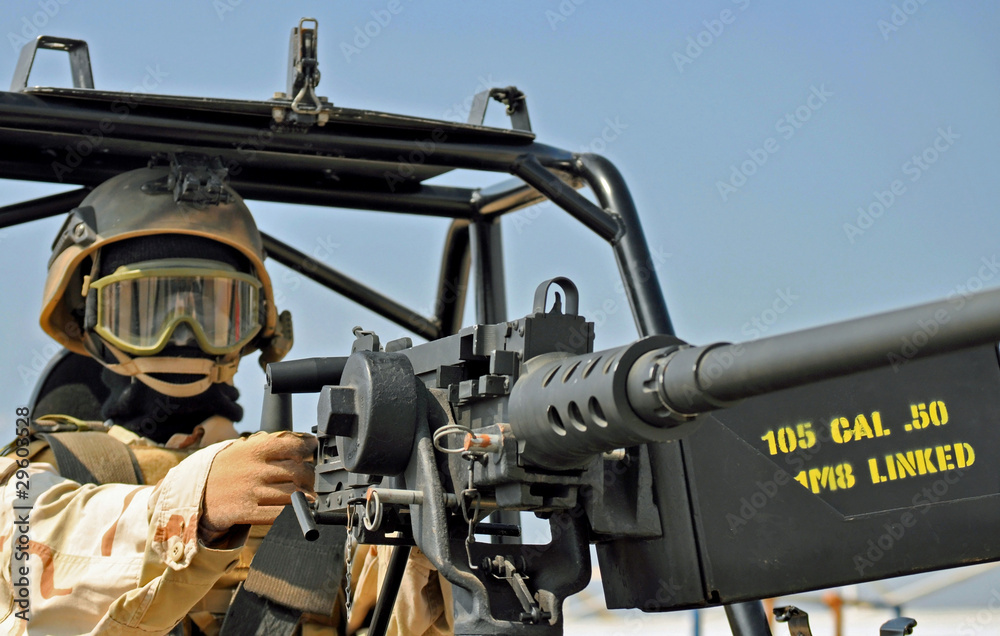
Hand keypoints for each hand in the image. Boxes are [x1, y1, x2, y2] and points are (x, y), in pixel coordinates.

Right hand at [199, 431, 316, 540]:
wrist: (194, 493)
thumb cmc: (226, 469)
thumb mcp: (243, 449)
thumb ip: (271, 444)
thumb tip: (305, 441)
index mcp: (254, 449)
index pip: (291, 445)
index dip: (307, 448)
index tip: (313, 449)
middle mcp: (254, 468)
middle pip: (297, 471)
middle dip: (310, 477)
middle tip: (314, 479)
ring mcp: (250, 491)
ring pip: (291, 493)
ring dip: (306, 497)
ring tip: (311, 497)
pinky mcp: (245, 511)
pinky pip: (277, 514)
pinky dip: (292, 513)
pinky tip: (299, 512)